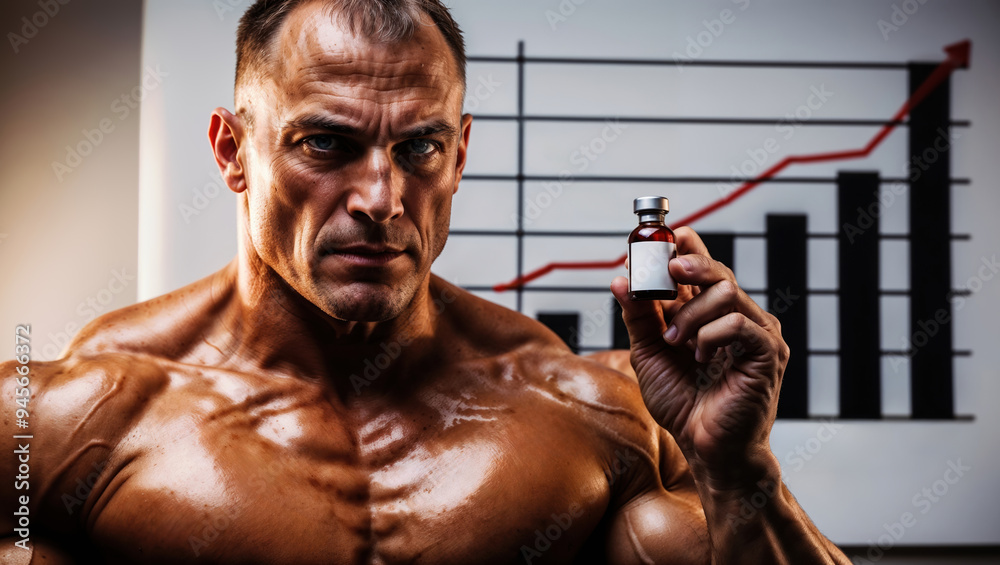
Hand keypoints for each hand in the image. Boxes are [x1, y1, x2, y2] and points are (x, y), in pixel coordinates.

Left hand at [611, 226, 789, 485]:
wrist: (705, 448)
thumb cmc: (683, 402)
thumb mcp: (649, 353)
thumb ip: (639, 316)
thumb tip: (620, 278)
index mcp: (709, 312)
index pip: (701, 266)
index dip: (683, 246)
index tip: (661, 235)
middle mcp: (736, 316)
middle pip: (717, 270)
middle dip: (687, 265)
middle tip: (667, 271)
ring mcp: (756, 333)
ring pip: (726, 293)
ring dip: (691, 314)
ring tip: (675, 342)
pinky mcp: (768, 353)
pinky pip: (739, 324)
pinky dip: (711, 335)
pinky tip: (699, 356)